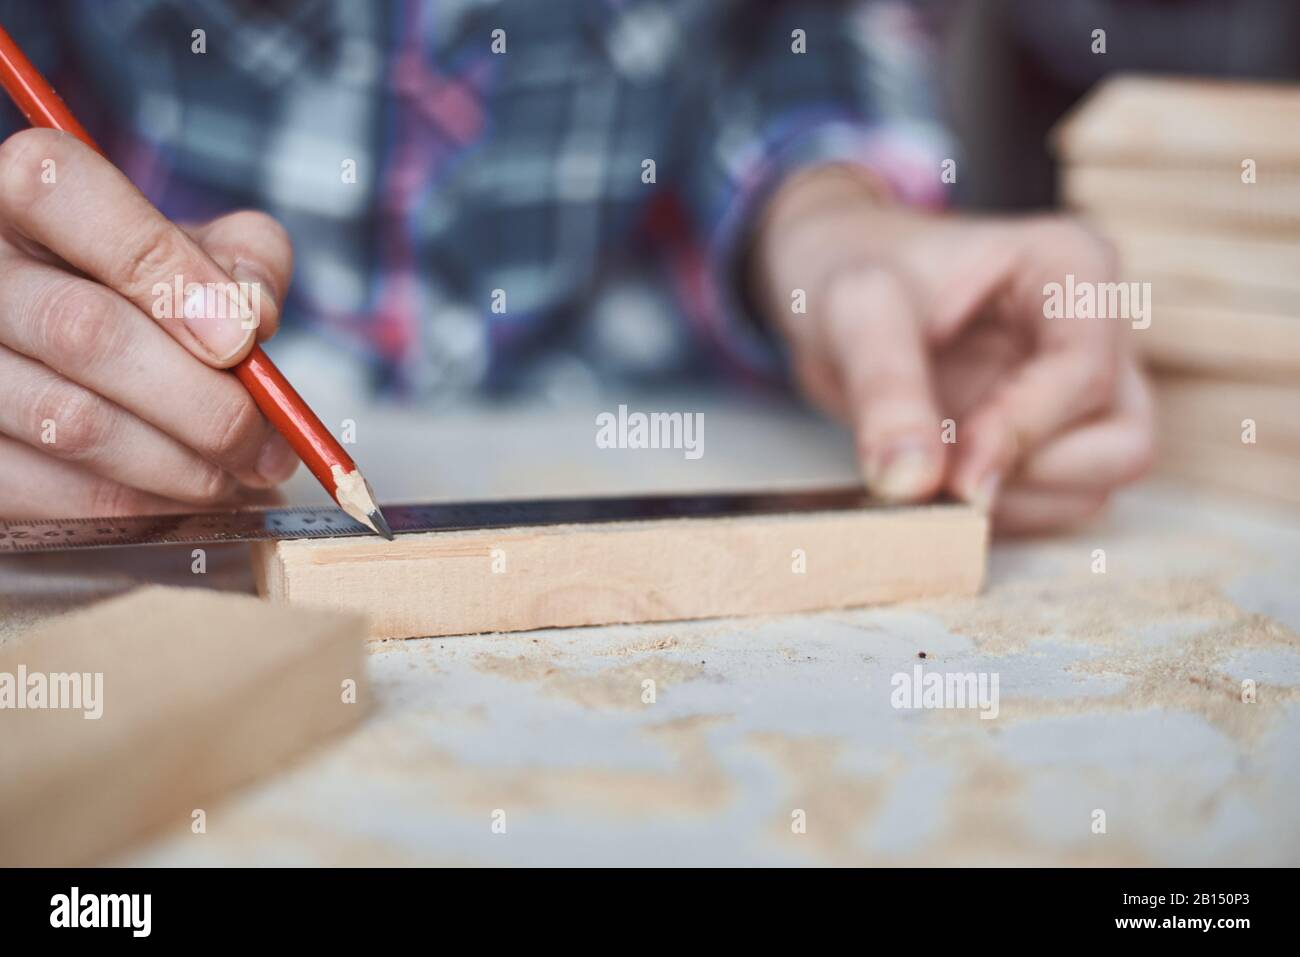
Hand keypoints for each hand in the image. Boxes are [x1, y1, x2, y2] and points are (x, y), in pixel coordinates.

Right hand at [0, 129, 297, 518]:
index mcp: (22, 189)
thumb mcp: (197, 244)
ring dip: (180, 467)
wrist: (66, 345)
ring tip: (239, 478)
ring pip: (71, 422)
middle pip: (83, 330)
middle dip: (204, 403)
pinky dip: (134, 506)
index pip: (66, 191)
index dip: (166, 269)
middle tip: (267, 446)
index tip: (243, 340)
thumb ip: (243, 256)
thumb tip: (255, 313)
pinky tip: (180, 499)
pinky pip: (47, 490)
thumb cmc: (141, 288)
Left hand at [751, 164, 1154, 533]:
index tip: (952, 475)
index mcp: (1073, 269)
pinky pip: (1053, 504)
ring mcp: (1083, 392)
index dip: (1021, 432)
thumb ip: (885, 387)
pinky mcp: (1053, 439)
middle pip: (1122, 444)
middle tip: (939, 472)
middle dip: (1030, 473)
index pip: (1087, 373)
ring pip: (1094, 486)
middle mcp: (1098, 331)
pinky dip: (995, 510)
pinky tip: (935, 475)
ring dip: (1009, 499)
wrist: (832, 285)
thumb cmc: (852, 270)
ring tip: (925, 465)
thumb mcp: (855, 308)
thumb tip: (912, 483)